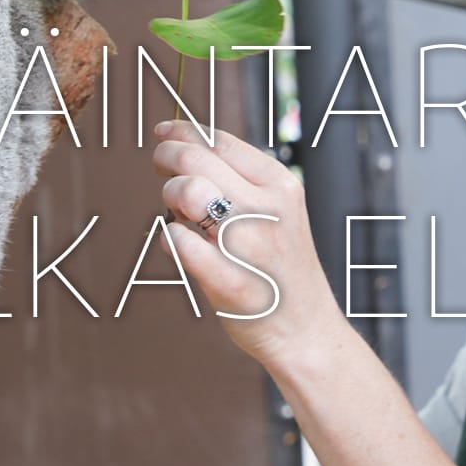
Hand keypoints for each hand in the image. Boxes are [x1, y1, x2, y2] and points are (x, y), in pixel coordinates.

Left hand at [150, 121, 346, 368]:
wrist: (308, 333)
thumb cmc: (282, 271)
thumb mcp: (280, 213)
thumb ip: (243, 184)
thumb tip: (190, 149)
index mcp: (280, 185)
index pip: (221, 140)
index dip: (184, 132)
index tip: (164, 134)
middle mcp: (267, 208)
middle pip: (196, 160)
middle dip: (165, 157)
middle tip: (157, 165)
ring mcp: (249, 245)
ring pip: (187, 192)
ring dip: (170, 197)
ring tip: (177, 213)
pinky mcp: (229, 282)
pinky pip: (180, 243)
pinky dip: (170, 240)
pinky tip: (177, 245)